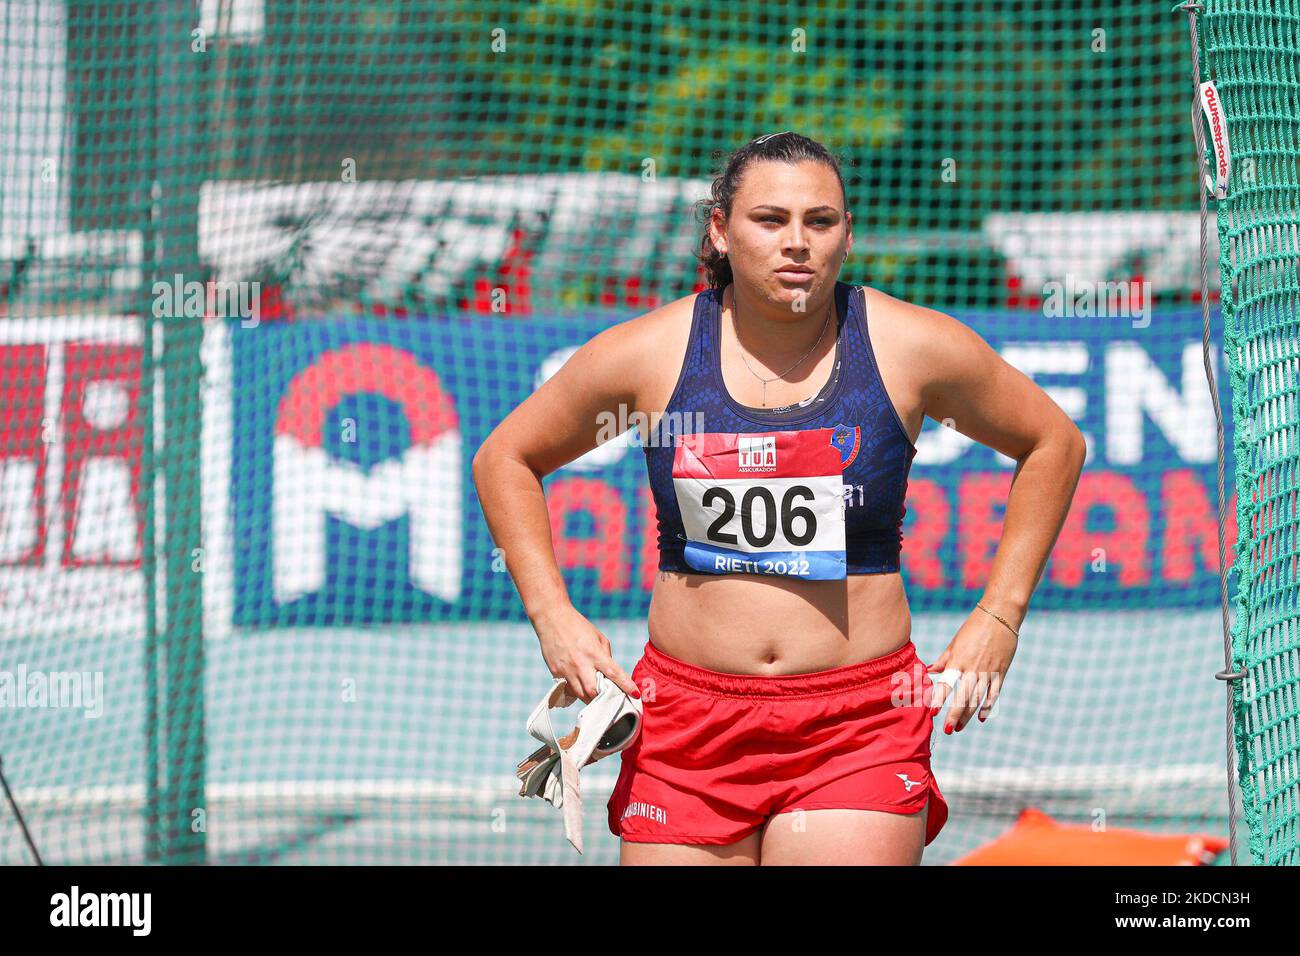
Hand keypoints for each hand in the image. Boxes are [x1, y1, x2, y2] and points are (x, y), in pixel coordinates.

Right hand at [531, 603, 639, 702]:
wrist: (551, 618)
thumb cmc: (578, 626)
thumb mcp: (597, 637)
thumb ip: (606, 655)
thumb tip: (610, 673)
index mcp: (594, 653)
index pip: (614, 673)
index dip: (626, 685)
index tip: (636, 695)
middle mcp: (581, 664)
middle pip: (593, 692)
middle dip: (602, 698)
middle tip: (609, 699)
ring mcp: (567, 670)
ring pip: (580, 695)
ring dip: (589, 698)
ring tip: (595, 696)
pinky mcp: (555, 672)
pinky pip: (568, 689)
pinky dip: (575, 690)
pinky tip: (578, 686)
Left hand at [928, 605, 1018, 732]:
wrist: (1000, 615)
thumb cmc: (973, 626)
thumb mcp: (955, 642)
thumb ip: (944, 660)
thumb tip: (929, 671)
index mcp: (959, 659)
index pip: (947, 683)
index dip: (939, 698)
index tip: (932, 712)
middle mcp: (974, 667)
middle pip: (964, 696)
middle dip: (955, 714)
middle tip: (947, 729)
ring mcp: (989, 670)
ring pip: (978, 698)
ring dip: (968, 715)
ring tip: (959, 728)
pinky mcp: (1001, 671)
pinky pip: (994, 692)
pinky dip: (988, 706)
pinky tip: (981, 717)